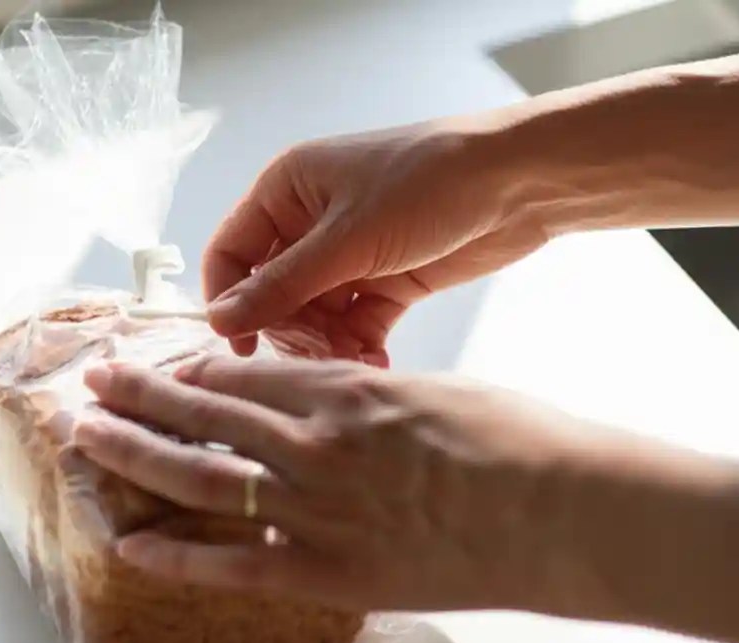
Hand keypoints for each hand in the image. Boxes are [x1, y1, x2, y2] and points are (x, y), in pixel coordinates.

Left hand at [71, 356, 609, 612]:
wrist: (568, 509)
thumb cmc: (523, 442)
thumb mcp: (438, 392)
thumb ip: (373, 396)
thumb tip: (341, 399)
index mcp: (345, 390)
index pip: (244, 375)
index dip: (191, 369)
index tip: (161, 365)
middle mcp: (314, 443)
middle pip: (204, 413)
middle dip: (140, 395)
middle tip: (96, 383)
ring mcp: (315, 507)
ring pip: (202, 476)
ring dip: (137, 455)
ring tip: (89, 438)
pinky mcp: (330, 570)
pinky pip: (234, 562)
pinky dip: (177, 554)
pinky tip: (130, 543)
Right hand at [202, 118, 548, 366]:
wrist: (520, 182)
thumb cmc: (426, 185)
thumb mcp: (346, 239)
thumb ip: (281, 286)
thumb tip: (219, 321)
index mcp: (285, 191)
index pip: (230, 254)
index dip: (229, 301)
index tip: (241, 348)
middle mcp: (310, 223)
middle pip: (273, 295)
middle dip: (291, 330)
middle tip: (322, 353)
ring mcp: (351, 254)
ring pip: (315, 316)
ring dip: (328, 345)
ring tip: (355, 362)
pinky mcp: (389, 281)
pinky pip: (356, 325)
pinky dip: (360, 347)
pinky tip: (376, 364)